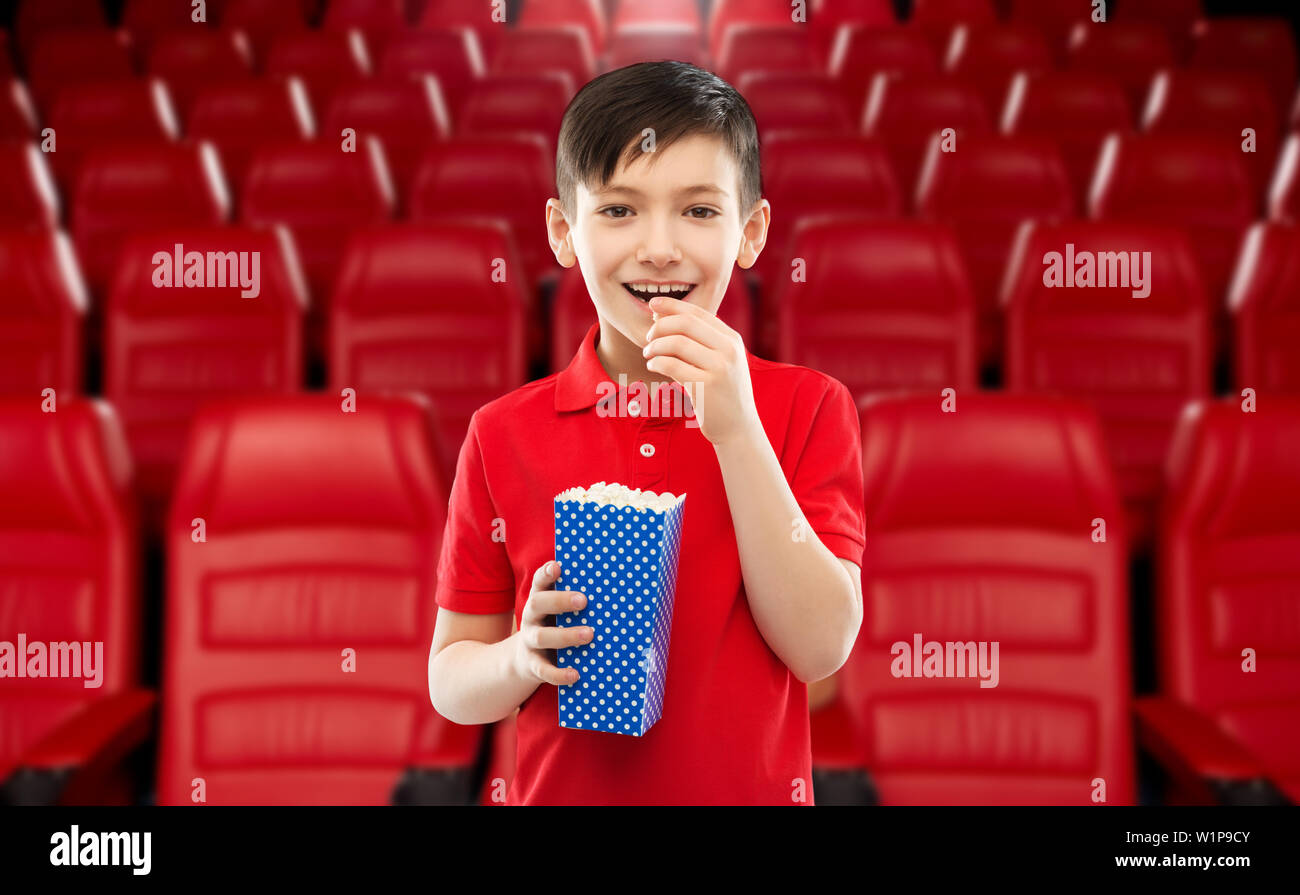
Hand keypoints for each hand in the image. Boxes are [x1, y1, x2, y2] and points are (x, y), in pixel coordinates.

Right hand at [511, 561, 593, 686]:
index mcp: (539, 600)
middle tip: (583, 600)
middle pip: (538, 604)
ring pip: (542, 636)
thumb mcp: (558, 612)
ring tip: (589, 634)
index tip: (558, 567)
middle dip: (560, 601)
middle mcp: (531, 618)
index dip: (546, 574)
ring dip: (566, 635)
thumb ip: (576, 601)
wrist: (524, 660)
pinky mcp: (533, 665)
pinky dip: (559, 673)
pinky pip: (544, 670)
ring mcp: (530, 641)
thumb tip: (613, 591)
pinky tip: (575, 674)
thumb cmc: (554, 627)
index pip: (539, 582)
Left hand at [642, 295, 761, 446]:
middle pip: (685, 323)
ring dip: (655, 346)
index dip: (672, 305)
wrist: (739, 428)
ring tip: (648, 354)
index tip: (652, 305)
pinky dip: (656, 362)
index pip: (698, 313)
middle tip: (648, 337)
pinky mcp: (706, 387)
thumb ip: (703, 340)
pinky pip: (672, 365)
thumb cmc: (723, 393)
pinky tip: (653, 366)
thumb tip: (664, 316)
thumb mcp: (723, 361)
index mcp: (732, 340)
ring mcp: (719, 368)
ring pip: (676, 343)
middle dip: (660, 326)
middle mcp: (729, 350)